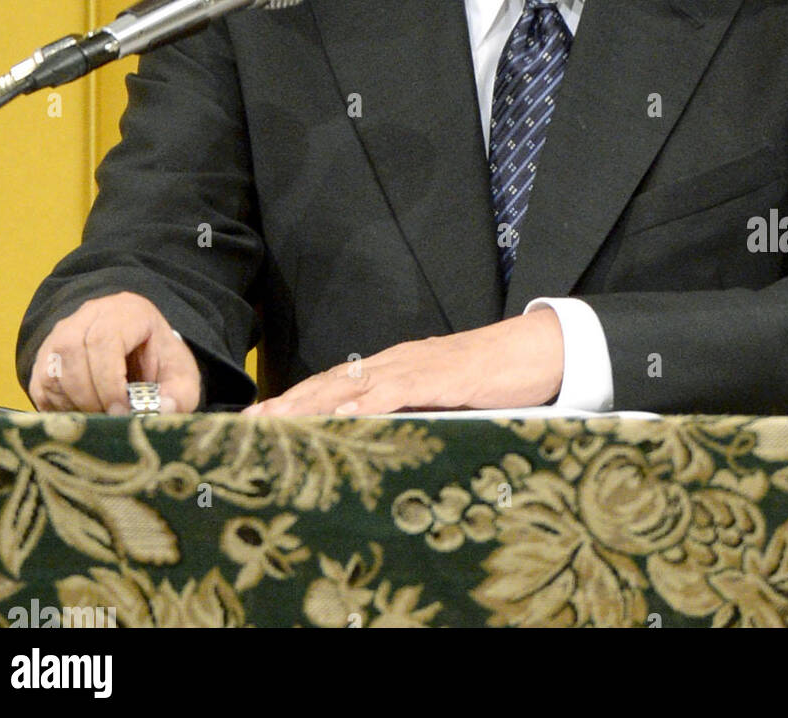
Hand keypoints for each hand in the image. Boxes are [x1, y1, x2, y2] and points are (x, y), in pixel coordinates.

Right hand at [28, 292, 201, 413]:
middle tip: (107, 419)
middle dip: (89, 394)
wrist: (140, 353)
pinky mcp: (45, 358)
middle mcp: (88, 315)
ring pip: (51, 368)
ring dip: (72, 402)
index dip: (108, 380)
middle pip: (72, 350)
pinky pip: (41, 385)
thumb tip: (165, 410)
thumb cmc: (158, 363)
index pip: (104, 339)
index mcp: (127, 312)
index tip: (121, 410)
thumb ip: (180, 395)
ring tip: (97, 418)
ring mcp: (61, 334)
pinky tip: (82, 414)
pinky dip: (58, 407)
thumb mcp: (180, 376)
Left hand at [243, 309, 564, 416]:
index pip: (335, 384)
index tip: (261, 420)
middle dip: (288, 404)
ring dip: (311, 405)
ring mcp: (417, 367)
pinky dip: (365, 405)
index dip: (296, 401)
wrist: (537, 350)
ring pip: (353, 386)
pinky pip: (396, 391)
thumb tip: (379, 436)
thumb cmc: (494, 377)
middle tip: (249, 425)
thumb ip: (412, 409)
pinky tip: (342, 417)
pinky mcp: (440, 378)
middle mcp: (397, 362)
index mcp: (395, 367)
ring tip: (277, 424)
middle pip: (331, 383)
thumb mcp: (443, 397)